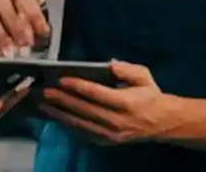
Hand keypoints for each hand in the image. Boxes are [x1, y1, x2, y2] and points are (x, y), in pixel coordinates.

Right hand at [0, 0, 49, 55]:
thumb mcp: (19, 0)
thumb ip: (30, 15)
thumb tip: (42, 34)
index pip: (27, 3)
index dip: (37, 20)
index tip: (44, 34)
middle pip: (8, 12)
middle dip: (18, 31)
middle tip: (25, 46)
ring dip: (1, 38)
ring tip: (9, 52)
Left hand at [40, 60, 173, 145]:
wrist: (162, 123)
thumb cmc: (149, 96)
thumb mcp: (144, 76)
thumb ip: (127, 69)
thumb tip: (110, 64)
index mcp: (125, 103)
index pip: (97, 94)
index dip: (78, 86)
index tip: (61, 79)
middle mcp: (116, 120)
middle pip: (84, 109)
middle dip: (62, 99)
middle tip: (45, 90)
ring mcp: (110, 134)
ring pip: (80, 123)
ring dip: (60, 114)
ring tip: (43, 104)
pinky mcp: (107, 141)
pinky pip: (83, 133)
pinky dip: (68, 125)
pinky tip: (56, 117)